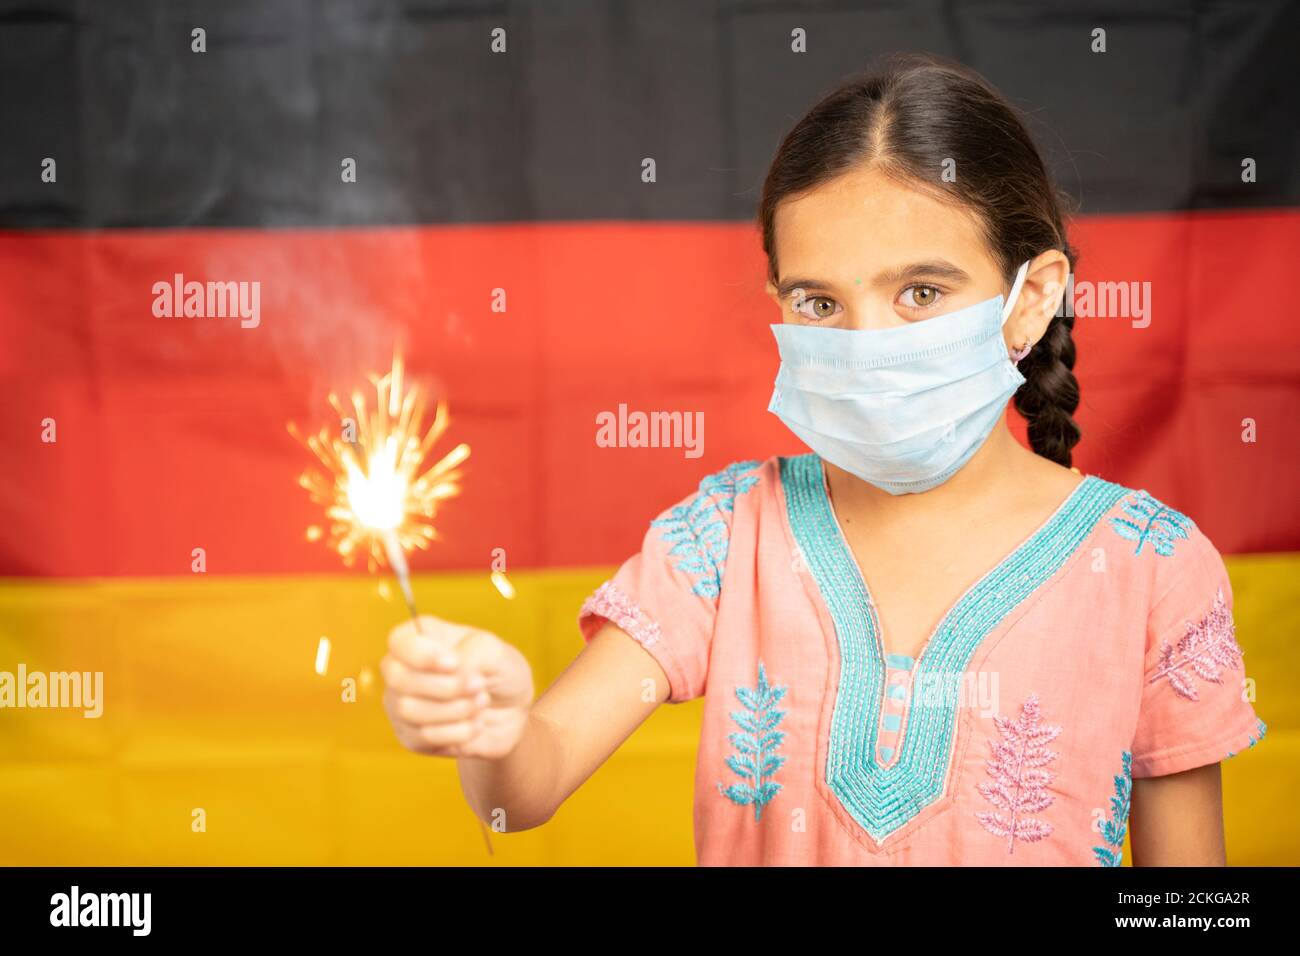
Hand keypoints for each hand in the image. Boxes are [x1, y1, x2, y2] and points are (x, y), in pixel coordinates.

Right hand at [381, 614, 533, 759]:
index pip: (399, 641)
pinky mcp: (412, 736)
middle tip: (479, 685)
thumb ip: (469, 656)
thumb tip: (449, 675)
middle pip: (398, 678)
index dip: (422, 655)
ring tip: (482, 703)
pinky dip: (457, 733)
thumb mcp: (494, 652)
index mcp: (420, 637)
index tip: (453, 664)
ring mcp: (402, 704)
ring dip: (455, 709)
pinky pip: (423, 737)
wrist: (513, 711)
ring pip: (409, 710)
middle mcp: (403, 669)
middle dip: (445, 686)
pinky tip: (476, 725)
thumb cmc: (500, 671)